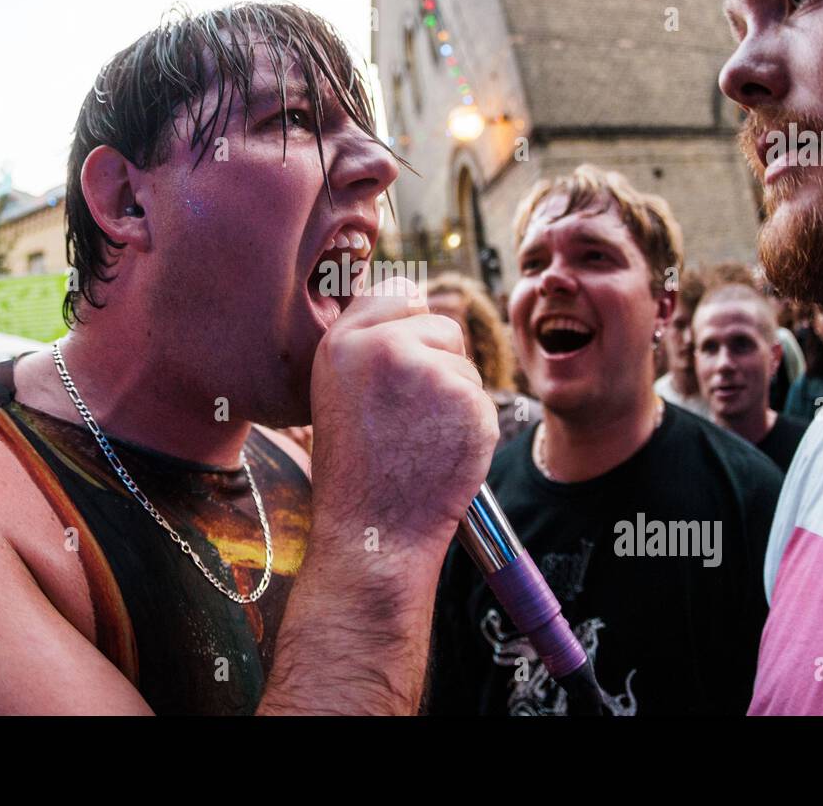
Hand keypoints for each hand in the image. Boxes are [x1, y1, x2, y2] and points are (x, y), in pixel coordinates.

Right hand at [308, 277, 498, 564]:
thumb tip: (414, 300)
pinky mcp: (467, 400)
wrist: (374, 532)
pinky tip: (441, 450)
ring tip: (420, 437)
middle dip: (438, 363)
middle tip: (409, 416)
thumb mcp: (339, 388)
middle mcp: (381, 346)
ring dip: (455, 396)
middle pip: (442, 325)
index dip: (409, 325)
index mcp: (342, 341)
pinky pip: (482, 397)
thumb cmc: (358, 465)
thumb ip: (370, 342)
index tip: (400, 366)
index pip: (399, 291)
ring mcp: (427, 371)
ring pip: (464, 363)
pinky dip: (472, 424)